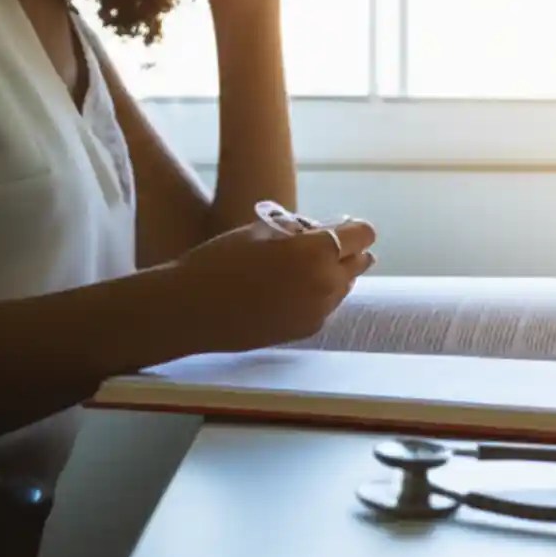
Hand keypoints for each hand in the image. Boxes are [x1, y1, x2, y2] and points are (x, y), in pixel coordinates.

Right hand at [172, 218, 375, 351]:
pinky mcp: (308, 330)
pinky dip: (319, 296)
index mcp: (318, 252)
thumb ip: (299, 230)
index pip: (363, 234)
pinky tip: (289, 292)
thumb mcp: (261, 230)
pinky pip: (327, 306)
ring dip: (333, 274)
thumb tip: (319, 230)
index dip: (354, 228)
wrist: (191, 310)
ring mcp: (320, 311)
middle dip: (347, 250)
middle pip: (360, 262)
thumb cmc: (221, 260)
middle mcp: (328, 283)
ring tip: (299, 269)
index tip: (340, 225)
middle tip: (320, 245)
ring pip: (345, 286)